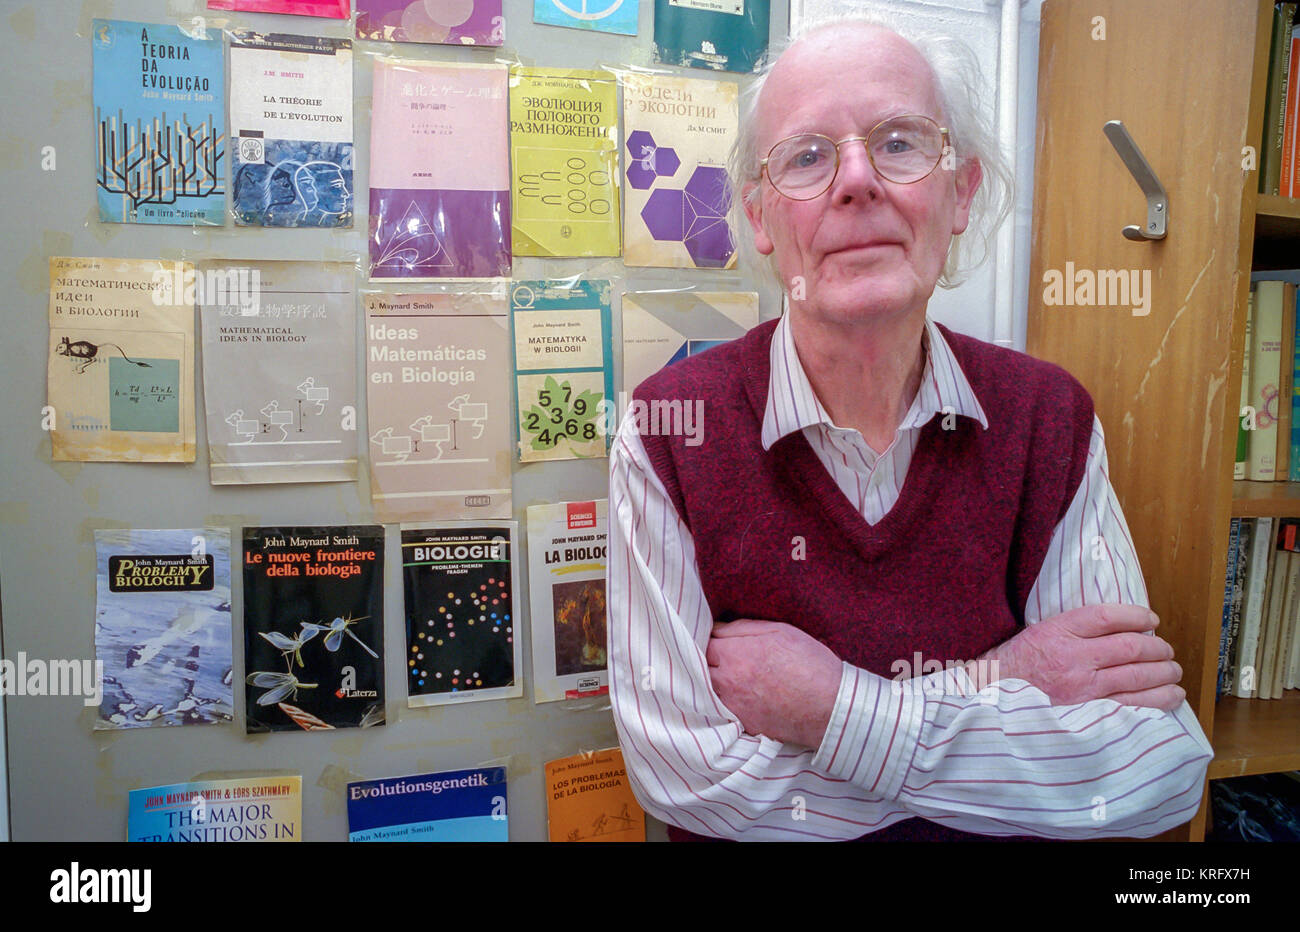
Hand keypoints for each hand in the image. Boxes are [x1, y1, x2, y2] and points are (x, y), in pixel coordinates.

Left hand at [706, 619, 842, 748]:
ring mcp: (732, 705)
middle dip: (707, 660)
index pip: (703, 642)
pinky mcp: (742, 724)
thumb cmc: (811, 664)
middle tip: (721, 658)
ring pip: (706, 690)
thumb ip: (742, 628)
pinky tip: (739, 696)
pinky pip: (721, 710)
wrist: (831, 707)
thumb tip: (718, 628)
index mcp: (735, 653)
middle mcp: (727, 680)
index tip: (718, 640)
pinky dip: (724, 702)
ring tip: (728, 677)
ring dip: (711, 682)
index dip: (711, 640)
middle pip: (699, 667)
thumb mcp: (780, 631)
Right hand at [975, 604, 1183, 709]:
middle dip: (1157, 649)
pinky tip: (1171, 696)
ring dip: (1164, 673)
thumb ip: (1074, 628)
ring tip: (1174, 671)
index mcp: (1058, 631)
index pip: (1108, 617)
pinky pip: (1132, 705)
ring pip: (1137, 677)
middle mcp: (1072, 657)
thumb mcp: (1038, 632)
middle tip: (1167, 650)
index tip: (1152, 620)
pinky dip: (1158, 700)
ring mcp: (1081, 688)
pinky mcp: (1087, 712)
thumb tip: (1118, 626)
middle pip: (1130, 647)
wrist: (991, 698)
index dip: (1137, 616)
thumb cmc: (1015, 664)